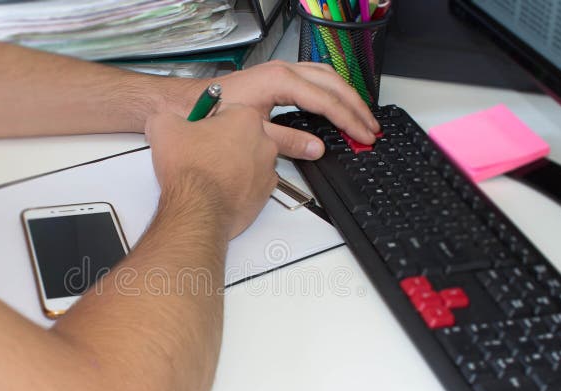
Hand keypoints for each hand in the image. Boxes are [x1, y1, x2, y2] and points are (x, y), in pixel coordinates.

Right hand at [145, 105, 277, 239]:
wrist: (199, 210)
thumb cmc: (189, 167)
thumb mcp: (163, 127)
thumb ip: (166, 117)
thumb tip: (164, 122)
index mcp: (246, 118)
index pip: (225, 112)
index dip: (206, 123)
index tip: (195, 135)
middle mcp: (264, 142)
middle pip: (240, 137)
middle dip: (221, 144)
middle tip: (200, 155)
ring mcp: (267, 170)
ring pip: (247, 161)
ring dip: (231, 165)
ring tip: (208, 176)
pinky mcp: (264, 195)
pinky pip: (250, 184)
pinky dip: (237, 186)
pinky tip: (218, 191)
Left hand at [210, 60, 380, 159]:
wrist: (189, 103)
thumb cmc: (213, 112)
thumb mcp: (253, 131)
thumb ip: (287, 141)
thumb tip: (316, 148)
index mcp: (280, 81)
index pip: (326, 101)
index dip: (348, 120)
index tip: (362, 136)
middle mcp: (284, 71)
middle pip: (333, 85)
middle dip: (356, 108)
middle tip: (371, 129)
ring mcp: (282, 71)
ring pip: (327, 77)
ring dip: (348, 96)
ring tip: (362, 117)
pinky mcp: (279, 77)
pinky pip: (316, 78)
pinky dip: (333, 91)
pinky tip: (339, 103)